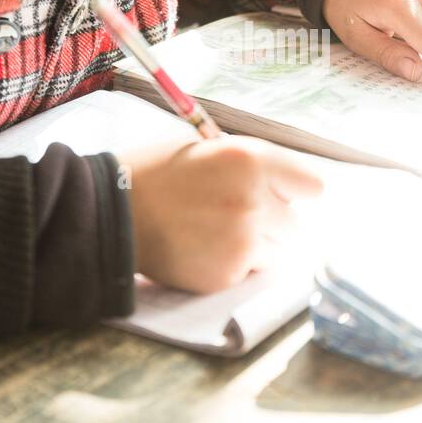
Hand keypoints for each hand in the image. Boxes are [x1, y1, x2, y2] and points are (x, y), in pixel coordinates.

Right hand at [119, 135, 323, 292]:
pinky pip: (248, 271)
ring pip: (274, 250)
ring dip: (253, 245)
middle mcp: (253, 200)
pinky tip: (199, 248)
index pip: (312, 185)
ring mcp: (242, 240)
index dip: (294, 190)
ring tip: (211, 230)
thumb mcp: (208, 149)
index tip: (280, 193)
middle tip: (230, 212)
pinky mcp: (227, 273)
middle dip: (270, 221)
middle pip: (294, 224)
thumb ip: (252, 166)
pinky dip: (230, 264)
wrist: (109, 213)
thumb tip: (287, 189)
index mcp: (250, 160)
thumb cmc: (155, 174)